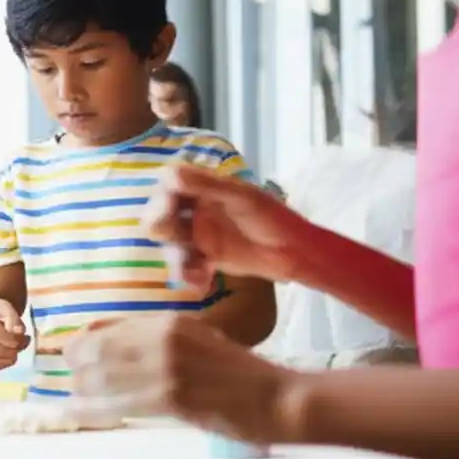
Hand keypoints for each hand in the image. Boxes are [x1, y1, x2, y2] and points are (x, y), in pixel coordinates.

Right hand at [0, 297, 30, 370]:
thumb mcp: (6, 308)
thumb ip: (15, 319)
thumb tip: (19, 332)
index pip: (13, 342)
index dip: (21, 337)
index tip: (18, 329)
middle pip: (11, 354)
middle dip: (17, 345)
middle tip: (15, 336)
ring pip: (8, 362)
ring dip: (13, 353)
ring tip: (9, 341)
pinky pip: (2, 366)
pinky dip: (6, 359)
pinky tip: (3, 349)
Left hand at [65, 314, 298, 444]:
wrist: (275, 397)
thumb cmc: (239, 372)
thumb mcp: (198, 340)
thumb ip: (159, 339)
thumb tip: (114, 345)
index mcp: (171, 322)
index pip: (112, 325)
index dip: (85, 339)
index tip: (72, 349)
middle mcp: (164, 339)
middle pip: (102, 348)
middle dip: (77, 361)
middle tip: (69, 372)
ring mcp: (167, 368)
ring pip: (105, 375)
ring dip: (83, 385)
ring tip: (72, 393)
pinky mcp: (171, 398)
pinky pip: (120, 403)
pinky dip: (94, 408)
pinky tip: (78, 411)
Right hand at [147, 165, 316, 286]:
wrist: (297, 254)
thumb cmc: (274, 218)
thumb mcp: (242, 198)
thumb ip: (208, 186)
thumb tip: (173, 175)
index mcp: (206, 186)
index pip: (171, 182)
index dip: (162, 194)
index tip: (167, 208)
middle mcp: (198, 208)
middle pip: (162, 212)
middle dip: (161, 226)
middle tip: (170, 239)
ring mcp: (200, 233)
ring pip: (171, 242)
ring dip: (175, 258)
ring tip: (189, 274)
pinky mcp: (206, 257)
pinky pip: (186, 264)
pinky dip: (189, 275)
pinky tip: (200, 284)